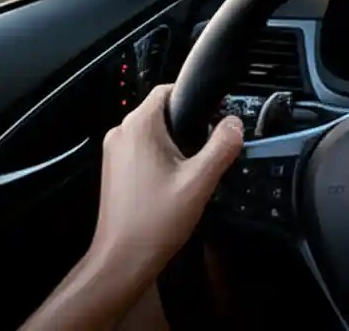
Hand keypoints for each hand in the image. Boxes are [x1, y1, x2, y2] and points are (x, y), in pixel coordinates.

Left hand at [21, 84, 242, 329]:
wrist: (123, 258)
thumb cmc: (155, 221)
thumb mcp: (199, 182)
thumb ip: (221, 148)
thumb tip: (234, 124)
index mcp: (139, 127)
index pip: (167, 90)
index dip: (193, 97)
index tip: (213, 114)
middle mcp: (121, 133)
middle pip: (161, 112)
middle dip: (187, 125)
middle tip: (206, 150)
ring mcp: (114, 151)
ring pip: (152, 132)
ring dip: (174, 144)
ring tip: (191, 171)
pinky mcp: (114, 169)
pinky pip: (142, 149)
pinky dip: (160, 158)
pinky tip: (173, 182)